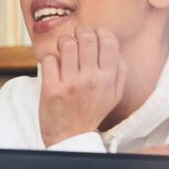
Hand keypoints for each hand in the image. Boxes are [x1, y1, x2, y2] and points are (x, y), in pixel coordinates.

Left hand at [38, 28, 125, 146]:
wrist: (71, 137)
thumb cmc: (92, 112)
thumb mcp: (114, 94)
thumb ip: (119, 70)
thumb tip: (114, 45)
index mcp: (109, 79)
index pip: (108, 41)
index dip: (99, 32)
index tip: (93, 36)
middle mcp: (91, 79)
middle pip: (87, 37)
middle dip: (80, 32)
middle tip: (76, 39)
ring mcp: (71, 84)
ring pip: (66, 44)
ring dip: (63, 42)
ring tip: (63, 50)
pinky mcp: (51, 89)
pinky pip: (49, 59)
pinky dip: (49, 59)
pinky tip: (53, 66)